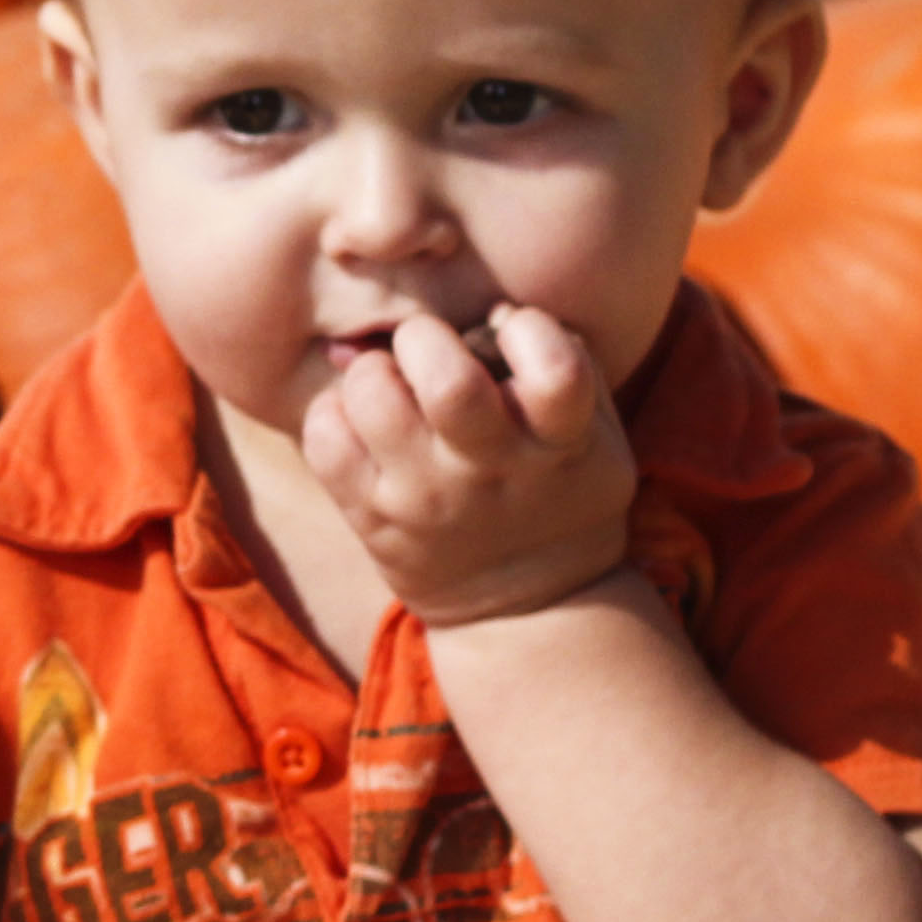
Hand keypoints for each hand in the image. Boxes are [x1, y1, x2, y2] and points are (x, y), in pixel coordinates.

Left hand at [302, 306, 634, 627]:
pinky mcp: (373, 518)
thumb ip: (564, 363)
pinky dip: (332, 411)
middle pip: (447, 383)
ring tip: (389, 382)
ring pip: (373, 400)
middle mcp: (490, 473)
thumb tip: (491, 311)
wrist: (528, 611)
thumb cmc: (560, 492)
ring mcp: (426, 499)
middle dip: (425, 338)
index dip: (531, 330)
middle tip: (425, 349)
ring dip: (372, 370)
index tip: (512, 330)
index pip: (555, 371)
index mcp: (560, 446)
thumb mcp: (596, 439)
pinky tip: (359, 419)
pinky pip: (325, 440)